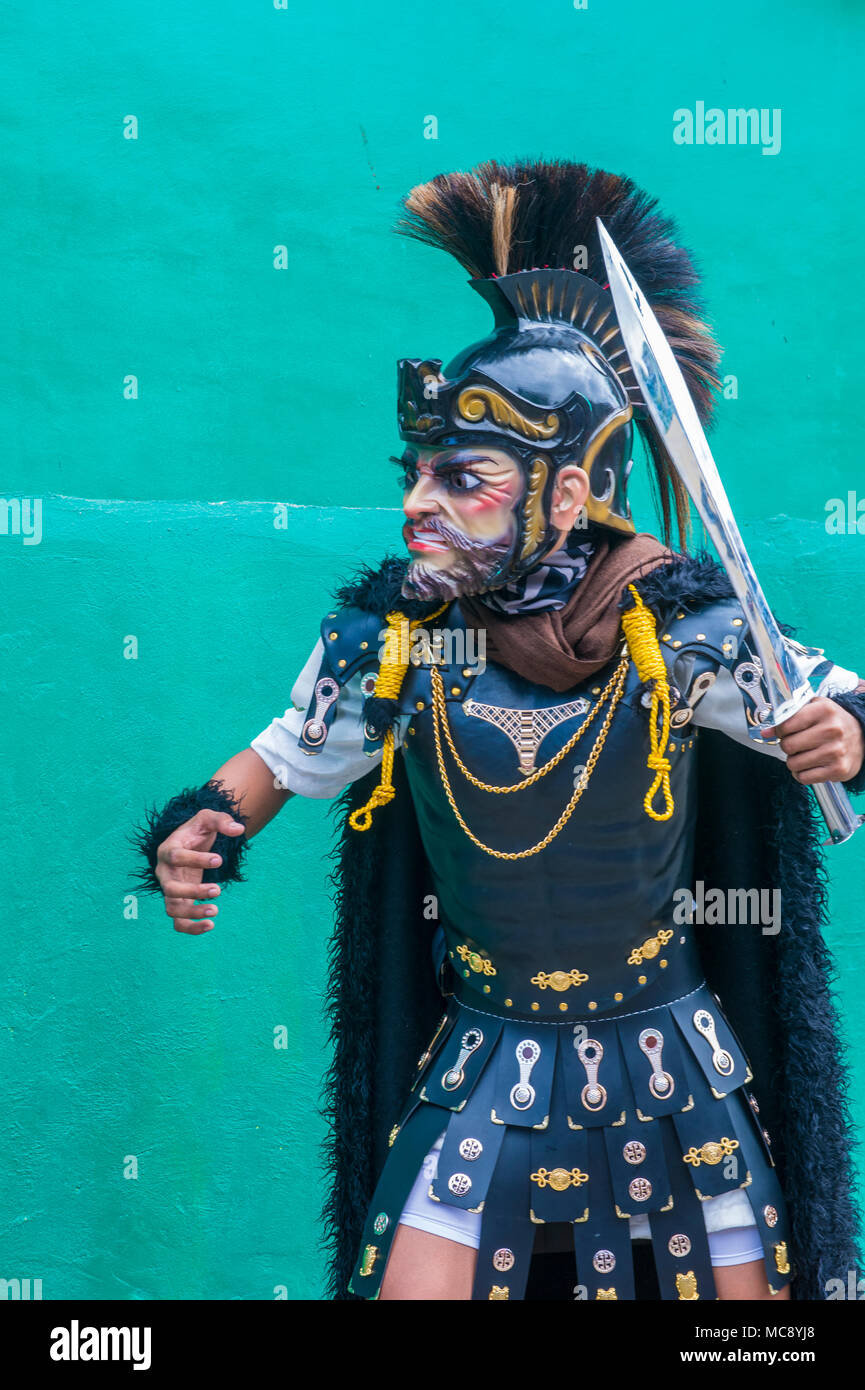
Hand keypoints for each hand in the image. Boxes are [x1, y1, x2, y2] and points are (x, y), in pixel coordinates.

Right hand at [155, 809, 244, 934]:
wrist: (188, 844)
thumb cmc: (196, 832)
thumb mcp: (207, 819)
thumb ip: (222, 821)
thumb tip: (239, 829)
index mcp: (168, 850)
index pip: (176, 857)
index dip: (196, 860)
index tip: (220, 860)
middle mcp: (164, 872)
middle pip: (169, 887)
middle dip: (193, 891)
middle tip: (217, 889)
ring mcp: (169, 890)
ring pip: (172, 908)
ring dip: (192, 912)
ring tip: (215, 910)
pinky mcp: (177, 902)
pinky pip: (178, 922)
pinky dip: (191, 928)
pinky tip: (210, 925)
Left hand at [764, 697, 864, 784]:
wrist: (861, 737)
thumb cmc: (832, 722)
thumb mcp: (812, 710)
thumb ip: (787, 717)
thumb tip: (765, 733)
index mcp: (824, 710)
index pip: (785, 725)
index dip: (779, 730)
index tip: (785, 731)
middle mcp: (832, 729)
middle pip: (787, 746)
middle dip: (787, 746)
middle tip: (797, 744)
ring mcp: (836, 751)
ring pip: (793, 764)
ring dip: (794, 761)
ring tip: (805, 754)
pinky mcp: (838, 770)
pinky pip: (804, 778)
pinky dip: (802, 774)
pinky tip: (810, 765)